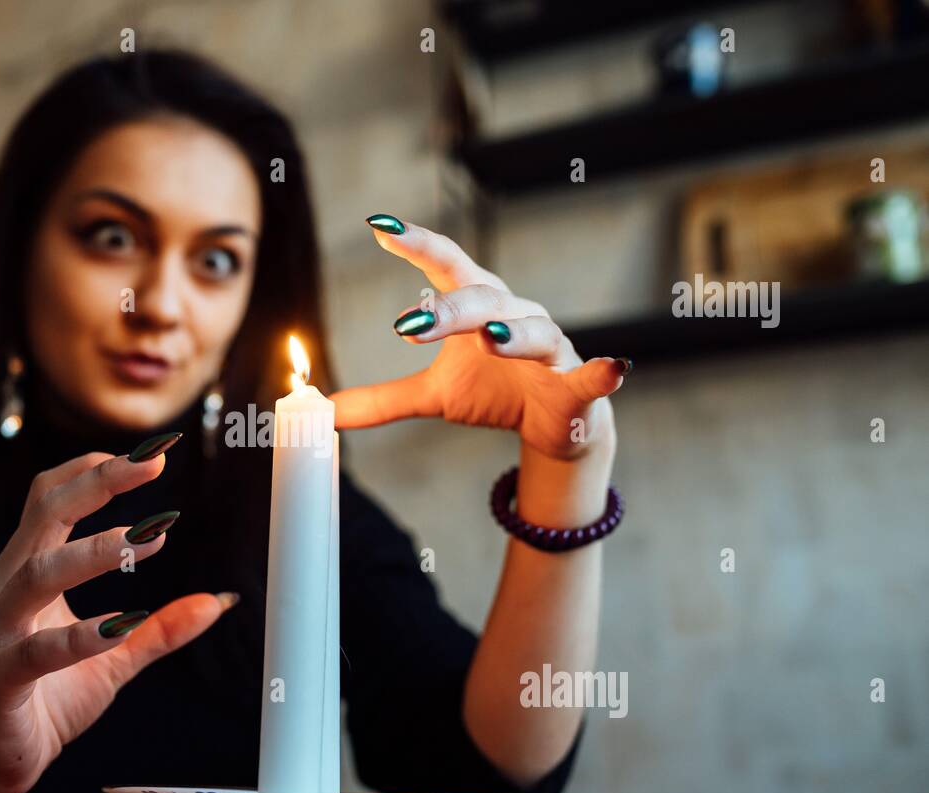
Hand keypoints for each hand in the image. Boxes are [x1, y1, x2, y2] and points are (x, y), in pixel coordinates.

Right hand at [0, 446, 235, 792]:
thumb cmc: (46, 702)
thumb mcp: (112, 659)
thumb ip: (159, 629)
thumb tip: (218, 602)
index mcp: (21, 573)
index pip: (47, 499)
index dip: (93, 469)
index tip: (150, 455)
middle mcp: (1, 592)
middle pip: (43, 516)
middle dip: (98, 484)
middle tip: (153, 464)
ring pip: (36, 574)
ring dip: (94, 551)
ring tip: (148, 538)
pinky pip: (35, 651)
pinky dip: (80, 637)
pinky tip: (120, 624)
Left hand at [329, 216, 628, 459]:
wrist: (554, 423)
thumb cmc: (494, 391)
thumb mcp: (435, 396)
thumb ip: (383, 399)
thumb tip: (324, 409)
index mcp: (478, 305)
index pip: (445, 264)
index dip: (416, 242)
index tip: (378, 224)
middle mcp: (515, 314)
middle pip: (482, 299)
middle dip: (448, 310)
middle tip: (408, 325)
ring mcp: (551, 347)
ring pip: (534, 332)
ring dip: (513, 335)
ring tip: (490, 340)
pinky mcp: (578, 382)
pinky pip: (591, 374)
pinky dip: (602, 370)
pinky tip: (613, 366)